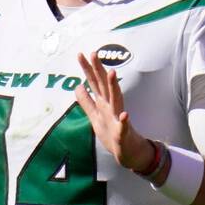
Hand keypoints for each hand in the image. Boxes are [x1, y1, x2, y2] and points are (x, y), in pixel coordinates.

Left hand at [74, 51, 153, 171]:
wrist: (126, 152)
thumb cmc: (111, 132)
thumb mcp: (94, 116)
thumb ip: (86, 101)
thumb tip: (77, 86)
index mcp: (103, 102)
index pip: (94, 82)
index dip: (87, 69)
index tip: (80, 54)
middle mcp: (111, 106)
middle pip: (104, 85)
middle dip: (99, 70)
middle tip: (94, 53)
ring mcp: (118, 118)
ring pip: (116, 100)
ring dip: (113, 87)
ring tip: (111, 73)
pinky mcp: (123, 133)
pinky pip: (124, 127)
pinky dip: (124, 121)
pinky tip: (125, 115)